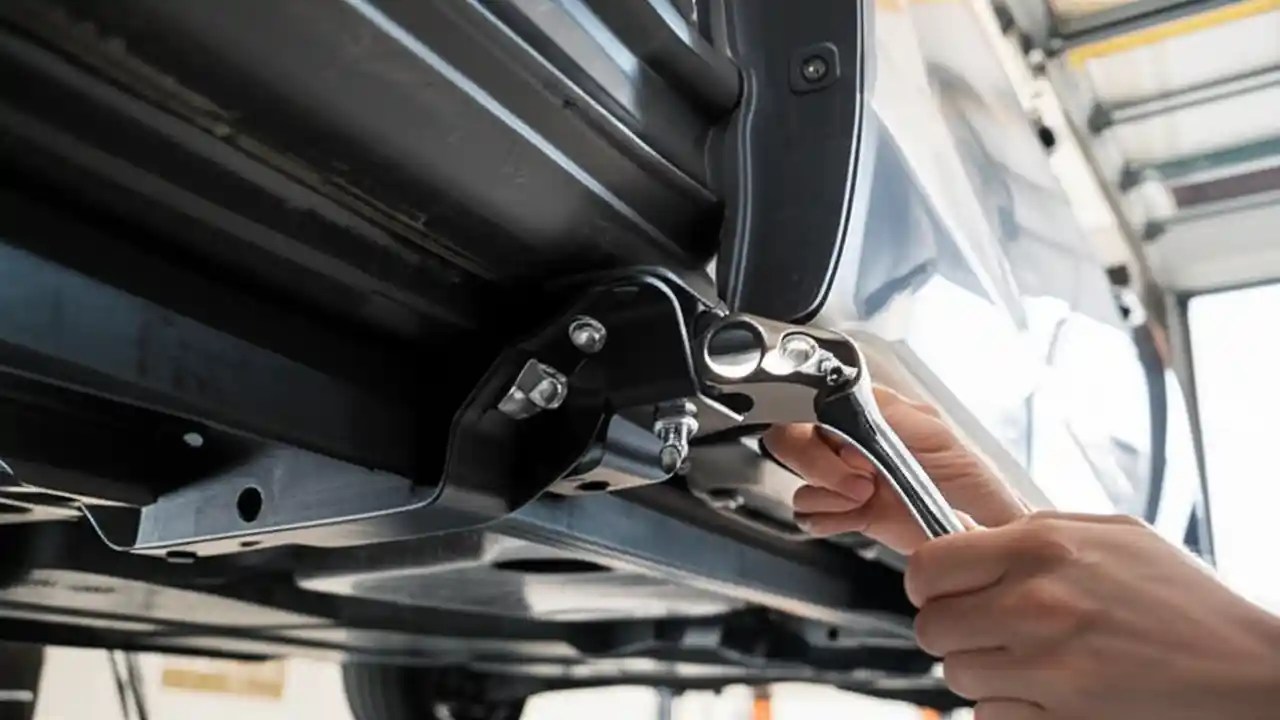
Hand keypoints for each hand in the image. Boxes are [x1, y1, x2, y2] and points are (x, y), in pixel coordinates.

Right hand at [763, 387, 1026, 553]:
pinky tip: (852, 519)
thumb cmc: (971, 481)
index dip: (824, 426)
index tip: (856, 450)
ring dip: (824, 494)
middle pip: (792, 437)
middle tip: (857, 483)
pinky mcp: (844, 512)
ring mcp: (845, 478)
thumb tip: (852, 414)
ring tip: (861, 502)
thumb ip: (892, 418)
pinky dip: (824, 518)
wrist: (978, 532)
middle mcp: (851, 441)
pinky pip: (806, 511)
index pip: (815, 400)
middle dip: (817, 464)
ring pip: (797, 478)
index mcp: (871, 413)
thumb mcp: (938, 436)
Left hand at [907, 512, 1279, 718]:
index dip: (929, 582)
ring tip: (1028, 658)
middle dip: (951, 628)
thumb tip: (972, 538)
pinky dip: (1009, 707)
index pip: (928, 565)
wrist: (1247, 672)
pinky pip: (989, 715)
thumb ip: (1033, 532)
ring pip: (957, 674)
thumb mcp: (1111, 536)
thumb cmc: (1185, 602)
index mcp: (1040, 548)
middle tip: (984, 627)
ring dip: (981, 669)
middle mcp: (1035, 605)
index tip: (941, 589)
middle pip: (931, 626)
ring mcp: (1045, 668)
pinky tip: (1047, 689)